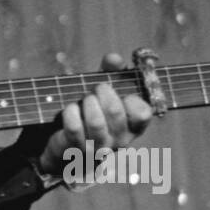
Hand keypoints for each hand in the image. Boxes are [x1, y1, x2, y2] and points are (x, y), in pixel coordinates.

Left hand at [37, 53, 153, 178]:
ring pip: (96, 122)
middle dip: (102, 92)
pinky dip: (70, 113)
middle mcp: (119, 140)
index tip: (122, 93)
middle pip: (115, 111)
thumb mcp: (103, 90)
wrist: (66, 144)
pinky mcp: (76, 150)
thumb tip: (114, 58)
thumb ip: (111, 72)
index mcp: (132, 126)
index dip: (132, 99)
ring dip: (87, 103)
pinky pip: (74, 128)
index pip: (143, 114)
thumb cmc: (91, 112)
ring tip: (84, 99)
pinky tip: (70, 108)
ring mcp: (98, 148)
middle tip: (96, 89)